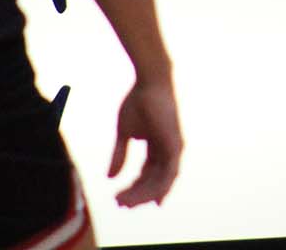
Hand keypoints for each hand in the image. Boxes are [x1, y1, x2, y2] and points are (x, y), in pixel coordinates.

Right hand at [108, 78, 182, 207]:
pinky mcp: (175, 147)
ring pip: (160, 182)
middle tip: (118, 204)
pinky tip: (145, 198)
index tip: (117, 199)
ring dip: (143, 195)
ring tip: (123, 201)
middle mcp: (168, 151)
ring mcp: (173, 149)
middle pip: (153, 181)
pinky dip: (156, 188)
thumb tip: (110, 178)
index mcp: (158, 146)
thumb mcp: (124, 132)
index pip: (147, 174)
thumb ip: (119, 154)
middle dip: (136, 195)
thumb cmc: (138, 101)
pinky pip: (168, 175)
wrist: (149, 82)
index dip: (133, 188)